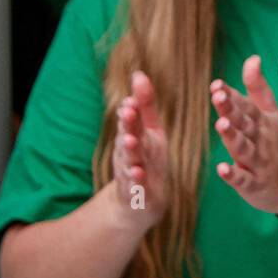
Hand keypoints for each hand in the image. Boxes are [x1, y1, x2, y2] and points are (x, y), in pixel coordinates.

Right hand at [111, 70, 168, 230]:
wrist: (137, 204)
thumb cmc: (146, 160)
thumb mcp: (150, 132)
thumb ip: (145, 106)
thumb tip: (138, 73)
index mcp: (135, 137)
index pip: (131, 121)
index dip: (131, 110)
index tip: (132, 99)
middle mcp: (129, 153)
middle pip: (127, 136)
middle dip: (127, 125)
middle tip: (128, 111)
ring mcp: (131, 173)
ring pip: (128, 160)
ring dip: (129, 150)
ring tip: (130, 141)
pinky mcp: (137, 193)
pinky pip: (136, 186)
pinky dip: (137, 180)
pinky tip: (138, 174)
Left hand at [210, 55, 277, 213]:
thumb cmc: (276, 144)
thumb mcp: (271, 114)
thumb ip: (258, 87)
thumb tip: (252, 58)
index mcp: (263, 122)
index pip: (246, 106)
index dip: (232, 96)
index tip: (217, 84)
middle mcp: (262, 140)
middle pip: (245, 123)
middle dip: (231, 110)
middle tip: (218, 97)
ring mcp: (259, 162)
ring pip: (244, 149)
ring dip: (233, 137)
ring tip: (221, 125)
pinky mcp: (254, 184)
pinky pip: (244, 180)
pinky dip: (233, 175)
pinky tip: (222, 169)